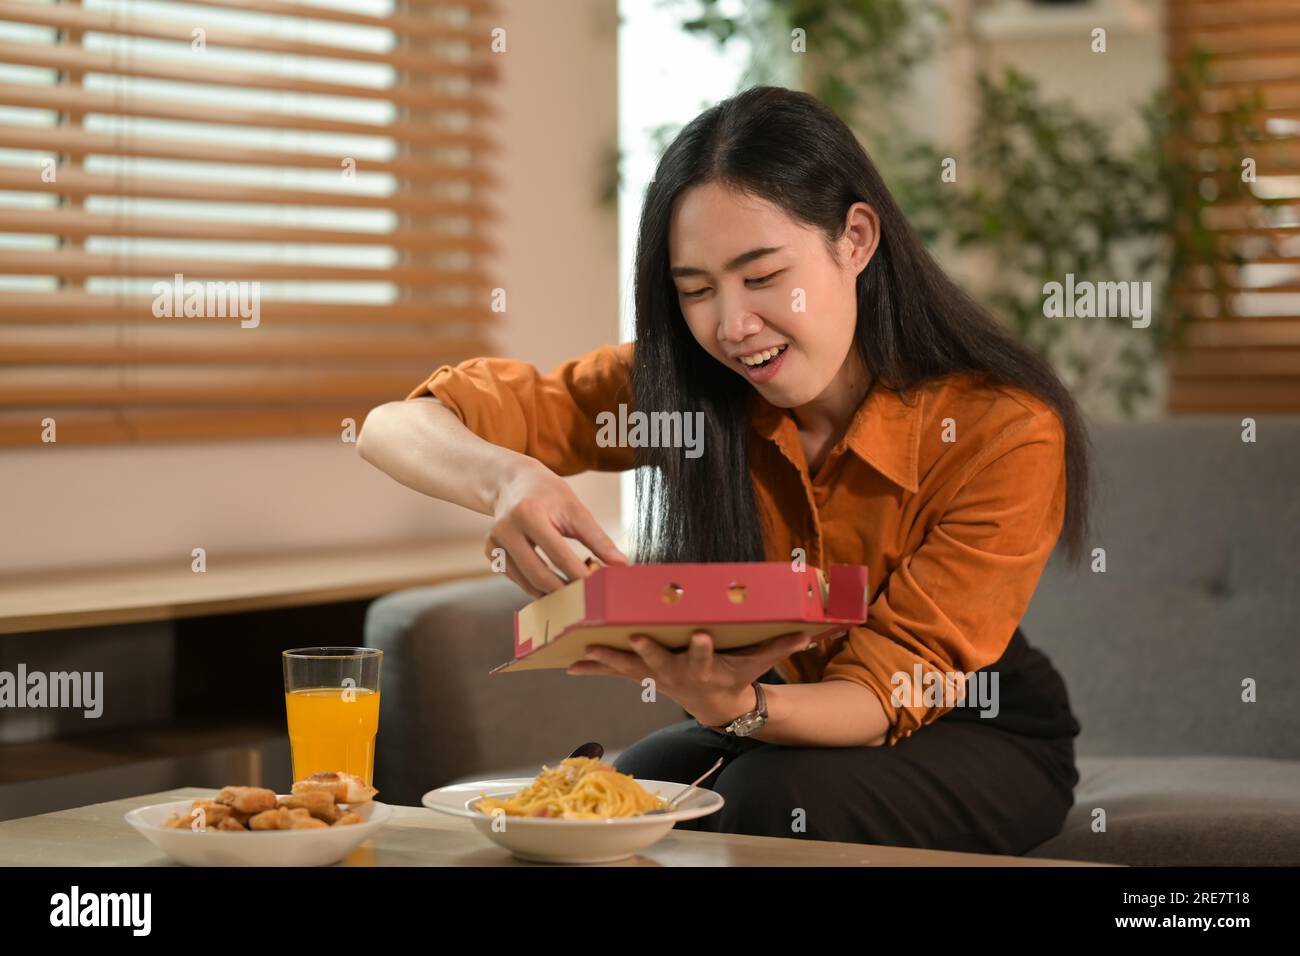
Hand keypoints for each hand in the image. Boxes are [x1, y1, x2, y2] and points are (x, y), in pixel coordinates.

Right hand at [487, 458, 627, 597]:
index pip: (558, 554)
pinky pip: (517, 578)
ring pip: (526, 582)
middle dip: (565, 591)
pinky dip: (537, 586)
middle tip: (588, 598)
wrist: (512, 482)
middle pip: (539, 574)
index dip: (579, 575)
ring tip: (575, 594)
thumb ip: (598, 539)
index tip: (599, 588)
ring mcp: (494, 543)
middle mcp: (506, 529)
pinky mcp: (490, 552)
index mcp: (528, 514)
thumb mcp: (575, 509)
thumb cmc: (549, 494)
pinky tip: (555, 585)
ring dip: (552, 593)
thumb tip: (622, 565)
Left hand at [567, 629, 811, 726]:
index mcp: (704, 667)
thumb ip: (780, 646)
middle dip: (647, 651)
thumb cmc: (735, 677)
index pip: (703, 656)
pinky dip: (592, 668)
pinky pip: (613, 671)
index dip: (700, 648)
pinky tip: (568, 665)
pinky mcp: (641, 674)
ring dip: (606, 659)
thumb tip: (811, 632)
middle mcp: (676, 672)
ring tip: (584, 651)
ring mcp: (655, 675)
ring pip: (628, 667)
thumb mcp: (757, 664)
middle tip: (635, 638)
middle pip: (659, 662)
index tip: (699, 635)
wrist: (715, 707)